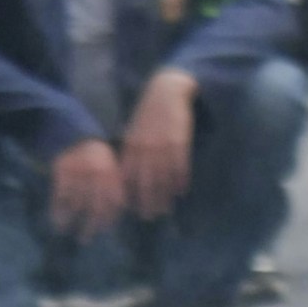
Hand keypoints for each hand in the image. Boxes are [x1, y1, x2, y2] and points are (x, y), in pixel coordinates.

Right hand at [51, 134, 126, 238]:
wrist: (78, 137)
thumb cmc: (99, 159)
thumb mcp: (113, 168)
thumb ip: (117, 187)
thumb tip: (124, 211)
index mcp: (112, 173)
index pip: (114, 201)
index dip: (109, 217)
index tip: (103, 229)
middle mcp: (97, 174)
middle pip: (95, 206)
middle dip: (90, 226)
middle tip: (85, 239)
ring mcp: (79, 173)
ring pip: (76, 204)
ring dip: (71, 220)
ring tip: (66, 232)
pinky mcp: (63, 173)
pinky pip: (59, 197)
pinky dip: (57, 211)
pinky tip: (56, 221)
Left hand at [122, 66, 196, 220]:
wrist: (167, 90)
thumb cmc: (148, 113)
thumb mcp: (133, 131)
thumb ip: (130, 153)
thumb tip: (126, 178)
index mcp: (131, 146)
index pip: (128, 178)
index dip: (130, 195)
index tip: (133, 210)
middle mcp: (144, 149)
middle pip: (145, 182)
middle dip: (148, 201)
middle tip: (151, 216)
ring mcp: (162, 145)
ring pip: (163, 177)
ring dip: (165, 195)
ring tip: (167, 209)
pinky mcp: (179, 141)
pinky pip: (179, 165)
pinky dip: (180, 179)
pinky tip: (182, 190)